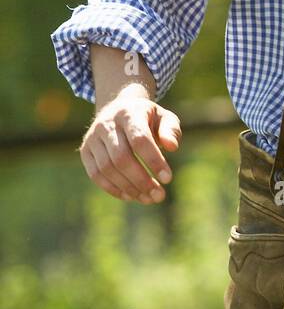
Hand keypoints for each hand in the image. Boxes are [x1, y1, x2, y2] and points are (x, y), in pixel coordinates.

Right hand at [79, 87, 181, 203]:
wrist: (118, 109)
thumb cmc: (148, 118)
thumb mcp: (164, 118)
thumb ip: (171, 130)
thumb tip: (172, 147)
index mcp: (128, 113)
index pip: (139, 139)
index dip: (153, 161)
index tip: (167, 179)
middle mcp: (106, 124)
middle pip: (121, 158)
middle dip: (141, 180)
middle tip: (159, 196)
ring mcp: (92, 138)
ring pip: (107, 168)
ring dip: (128, 188)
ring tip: (148, 198)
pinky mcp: (85, 151)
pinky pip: (96, 175)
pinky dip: (113, 189)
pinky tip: (131, 196)